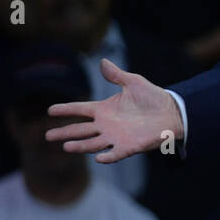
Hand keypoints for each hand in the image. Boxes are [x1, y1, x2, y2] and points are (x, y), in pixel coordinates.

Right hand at [45, 59, 183, 162]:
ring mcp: (116, 137)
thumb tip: (103, 62)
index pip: (80, 110)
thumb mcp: (134, 82)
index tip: (50, 110)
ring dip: (79, 146)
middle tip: (47, 136)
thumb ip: (117, 75)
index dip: (66, 110)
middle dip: (64, 132)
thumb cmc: (153, 97)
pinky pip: (115, 154)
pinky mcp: (129, 147)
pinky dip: (107, 157)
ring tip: (66, 146)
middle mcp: (106, 125)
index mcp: (105, 109)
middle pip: (80, 130)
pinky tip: (98, 158)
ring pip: (92, 143)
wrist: (172, 111)